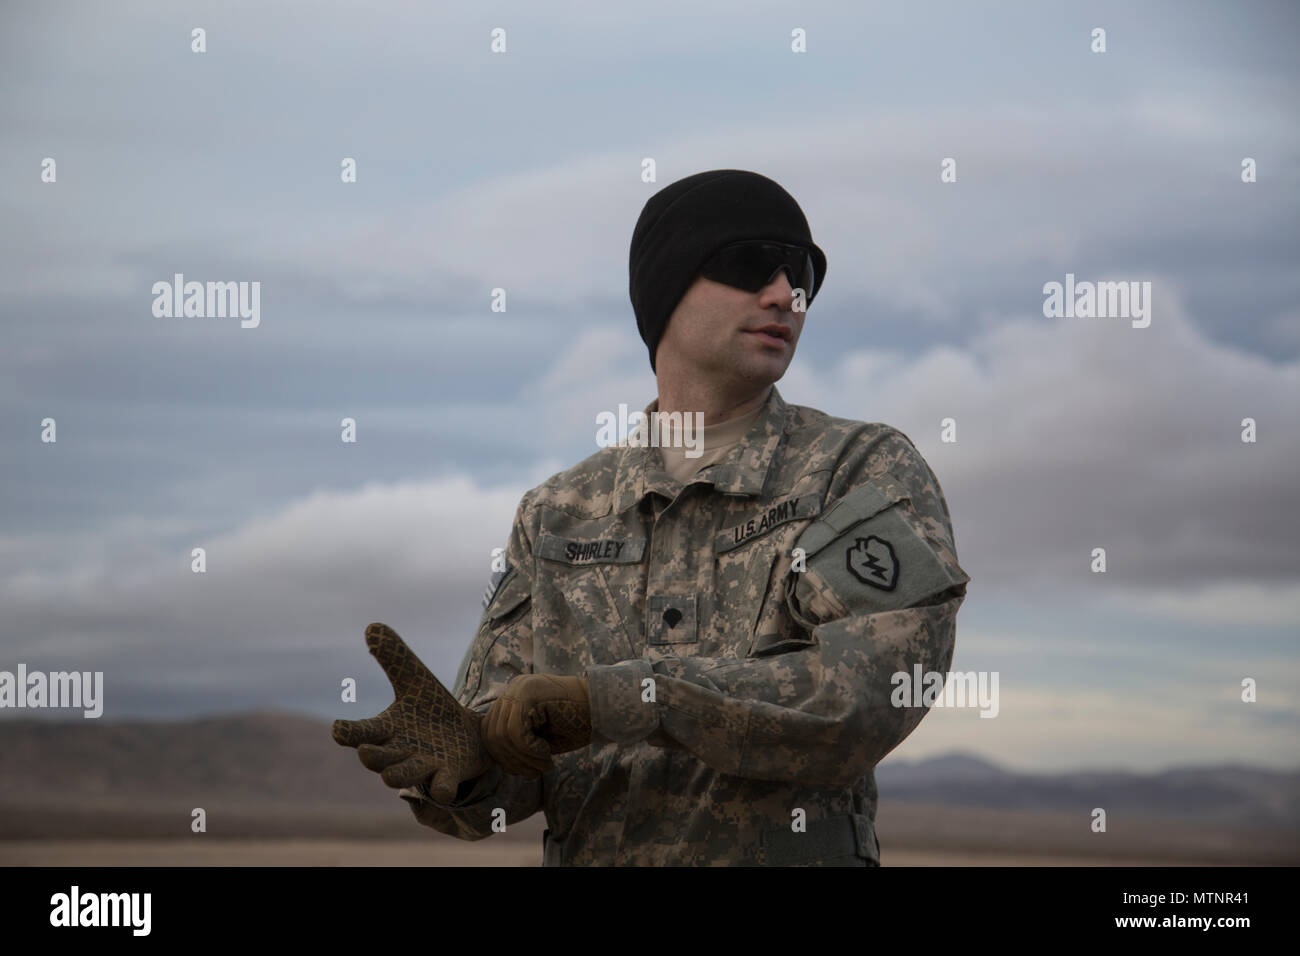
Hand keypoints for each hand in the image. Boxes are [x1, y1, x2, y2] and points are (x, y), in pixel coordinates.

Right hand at [332, 622, 490, 801]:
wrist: (469, 735)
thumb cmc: (432, 710)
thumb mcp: (416, 679)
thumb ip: (394, 657)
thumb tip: (371, 626)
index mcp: (386, 730)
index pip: (357, 734)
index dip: (346, 732)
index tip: (339, 728)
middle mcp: (398, 752)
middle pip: (374, 760)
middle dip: (372, 755)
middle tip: (370, 747)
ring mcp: (422, 767)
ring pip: (399, 778)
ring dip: (400, 772)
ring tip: (405, 764)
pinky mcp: (447, 777)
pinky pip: (440, 790)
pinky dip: (440, 788)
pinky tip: (444, 784)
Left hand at [482, 674, 590, 777]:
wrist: (605, 708)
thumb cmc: (576, 724)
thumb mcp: (540, 736)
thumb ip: (517, 742)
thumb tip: (497, 760)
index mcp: (513, 697)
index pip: (489, 730)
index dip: (502, 757)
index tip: (524, 770)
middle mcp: (513, 688)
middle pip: (491, 733)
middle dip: (511, 761)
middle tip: (533, 772)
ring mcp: (521, 688)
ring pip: (503, 735)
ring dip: (523, 759)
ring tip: (543, 765)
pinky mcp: (530, 694)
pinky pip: (517, 732)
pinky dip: (530, 751)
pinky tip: (547, 755)